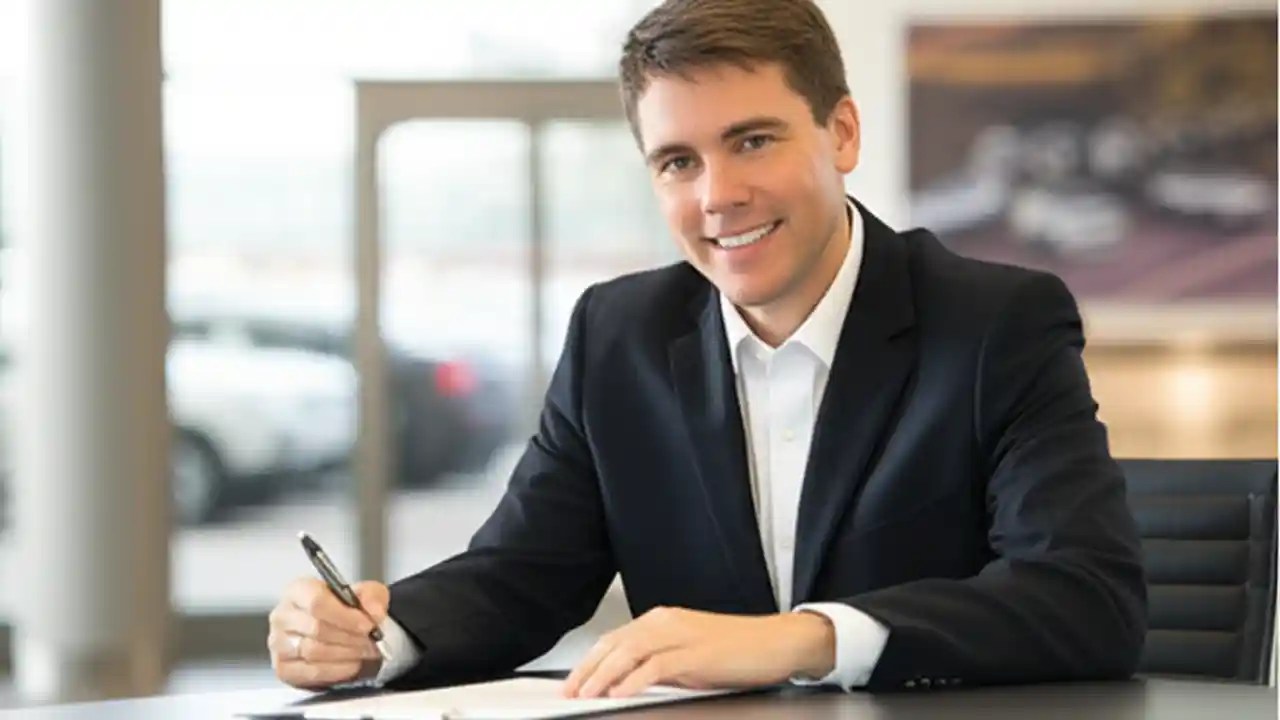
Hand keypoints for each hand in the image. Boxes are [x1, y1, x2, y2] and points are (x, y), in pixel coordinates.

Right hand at [268, 577, 389, 688]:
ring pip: (313, 651)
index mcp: (298, 590)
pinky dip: (337, 670)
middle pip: (316, 628)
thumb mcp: (366, 594)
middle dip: (349, 636)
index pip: (317, 601)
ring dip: (346, 653)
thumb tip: (375, 612)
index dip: (345, 616)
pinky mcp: (283, 668)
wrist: (339, 631)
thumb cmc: (346, 609)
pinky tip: (352, 664)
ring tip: (365, 651)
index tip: (367, 624)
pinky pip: (311, 672)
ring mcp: (279, 643)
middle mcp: (283, 615)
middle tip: (371, 641)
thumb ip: (372, 597)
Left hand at [561, 607, 834, 698]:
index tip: (572, 681)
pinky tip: (619, 693)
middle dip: (587, 669)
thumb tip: (627, 683)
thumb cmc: (737, 651)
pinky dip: (634, 679)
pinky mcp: (697, 653)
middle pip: (614, 644)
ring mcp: (682, 635)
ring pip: (629, 652)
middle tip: (568, 691)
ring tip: (585, 694)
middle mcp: (667, 622)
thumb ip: (659, 665)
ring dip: (602, 675)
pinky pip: (657, 666)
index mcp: (662, 621)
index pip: (615, 639)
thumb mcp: (689, 658)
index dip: (589, 661)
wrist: (776, 642)